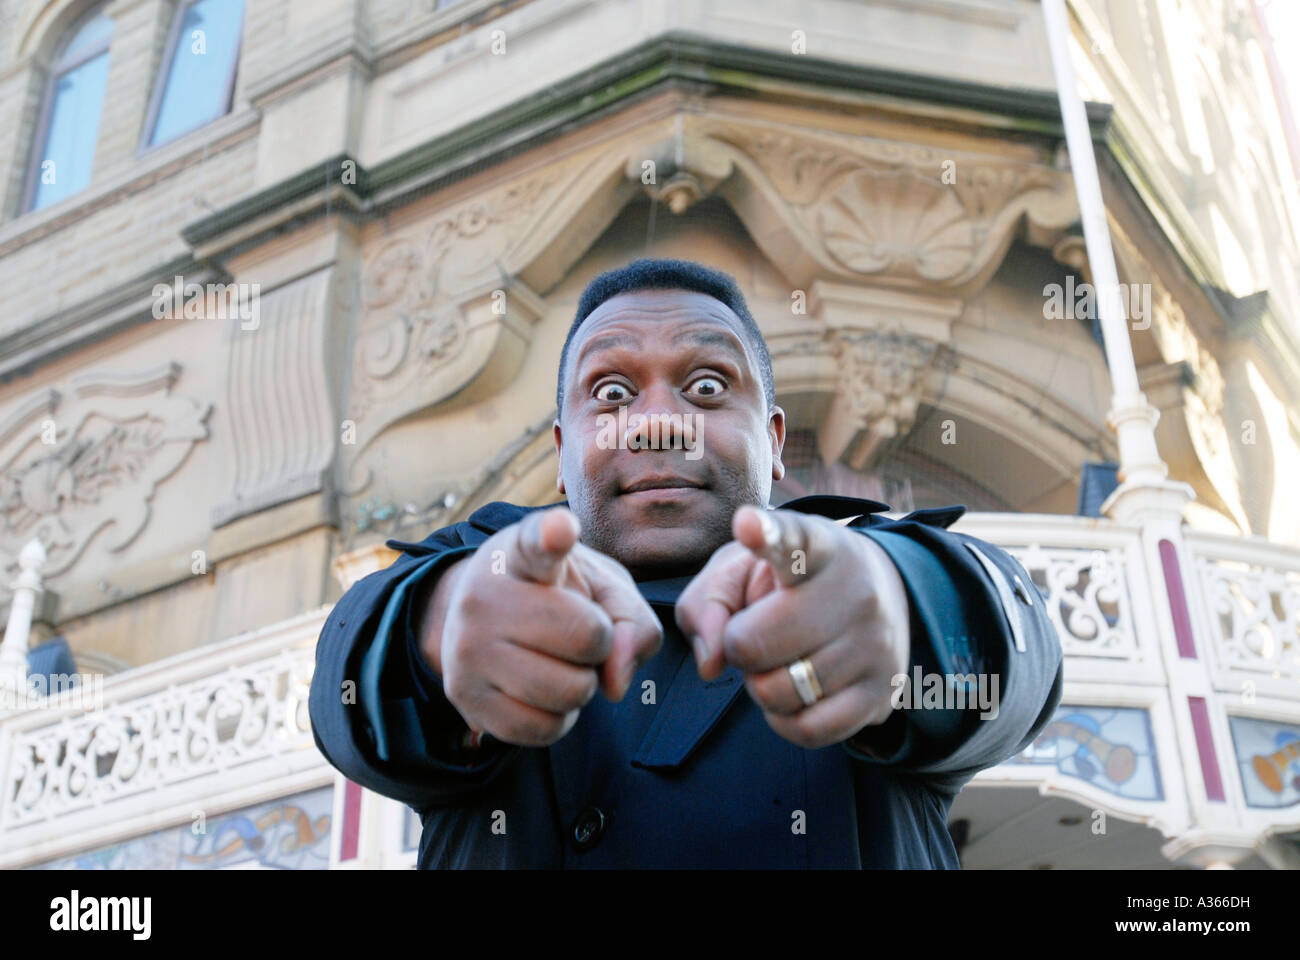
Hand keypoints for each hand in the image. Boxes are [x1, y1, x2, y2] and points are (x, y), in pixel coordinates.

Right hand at [438, 507, 662, 746]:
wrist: (485, 617)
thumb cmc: (558, 597)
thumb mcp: (602, 587)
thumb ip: (632, 622)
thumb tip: (615, 685)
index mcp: (522, 552)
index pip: (537, 542)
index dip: (553, 536)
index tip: (561, 530)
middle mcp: (484, 595)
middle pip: (586, 638)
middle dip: (599, 646)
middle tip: (575, 635)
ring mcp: (467, 647)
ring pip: (568, 691)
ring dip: (581, 686)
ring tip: (558, 661)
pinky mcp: (464, 697)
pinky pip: (543, 729)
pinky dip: (559, 719)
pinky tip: (542, 691)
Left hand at [675, 506, 910, 748]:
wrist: (876, 591)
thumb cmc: (790, 582)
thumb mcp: (741, 569)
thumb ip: (707, 602)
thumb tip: (713, 663)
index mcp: (817, 546)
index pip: (792, 540)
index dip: (767, 535)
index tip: (748, 526)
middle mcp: (855, 590)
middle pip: (758, 642)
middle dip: (739, 647)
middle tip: (754, 635)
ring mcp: (876, 642)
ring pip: (781, 691)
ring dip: (762, 686)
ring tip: (780, 661)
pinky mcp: (884, 690)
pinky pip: (811, 729)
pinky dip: (786, 721)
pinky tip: (793, 695)